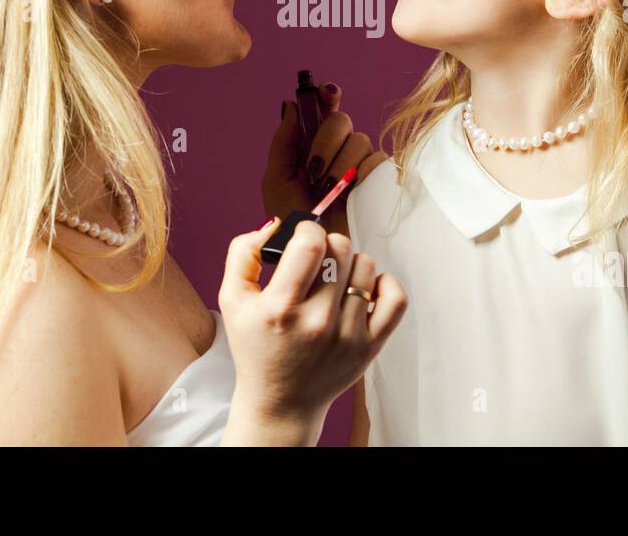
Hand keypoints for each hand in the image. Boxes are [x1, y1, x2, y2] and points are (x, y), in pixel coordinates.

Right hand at [217, 213, 407, 443]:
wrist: (280, 402)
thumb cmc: (256, 348)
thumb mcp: (232, 300)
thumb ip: (244, 254)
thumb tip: (274, 225)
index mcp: (280, 308)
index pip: (311, 245)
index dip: (308, 230)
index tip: (302, 238)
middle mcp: (317, 322)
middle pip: (340, 249)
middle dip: (327, 245)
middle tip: (316, 261)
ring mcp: (348, 335)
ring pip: (365, 266)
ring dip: (350, 263)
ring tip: (334, 278)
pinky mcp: (370, 346)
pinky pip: (395, 298)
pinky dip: (383, 283)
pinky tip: (362, 288)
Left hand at [262, 82, 387, 229]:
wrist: (315, 252)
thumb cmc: (292, 219)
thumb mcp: (277, 179)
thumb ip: (283, 141)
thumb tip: (291, 105)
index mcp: (311, 144)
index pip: (324, 107)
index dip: (327, 95)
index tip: (326, 93)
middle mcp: (337, 149)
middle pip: (341, 120)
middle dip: (325, 141)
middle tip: (314, 168)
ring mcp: (359, 164)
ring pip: (359, 139)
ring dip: (340, 163)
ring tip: (329, 189)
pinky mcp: (378, 180)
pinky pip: (378, 159)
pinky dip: (362, 172)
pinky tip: (350, 190)